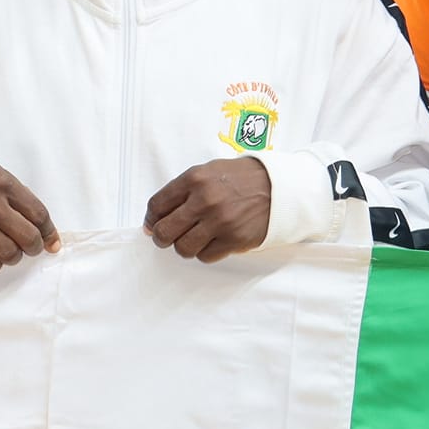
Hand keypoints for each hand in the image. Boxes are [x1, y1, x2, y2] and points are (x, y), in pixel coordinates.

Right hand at [0, 159, 59, 271]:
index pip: (39, 215)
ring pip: (10, 254)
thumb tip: (46, 232)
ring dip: (14, 255)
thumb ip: (22, 200)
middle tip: (30, 246)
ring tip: (7, 247)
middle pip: (28, 238)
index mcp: (3, 184)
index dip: (50, 233)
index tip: (51, 242)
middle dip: (35, 246)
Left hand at [145, 157, 271, 261]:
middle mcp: (204, 200)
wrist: (277, 187)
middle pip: (164, 231)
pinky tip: (212, 240)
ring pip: (183, 248)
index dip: (151, 219)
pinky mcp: (234, 239)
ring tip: (193, 238)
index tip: (152, 224)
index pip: (156, 205)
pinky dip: (204, 252)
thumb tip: (155, 218)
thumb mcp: (207, 172)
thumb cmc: (239, 179)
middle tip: (167, 237)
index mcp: (194, 179)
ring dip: (184, 246)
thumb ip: (180, 191)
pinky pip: (205, 256)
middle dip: (161, 237)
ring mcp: (220, 222)